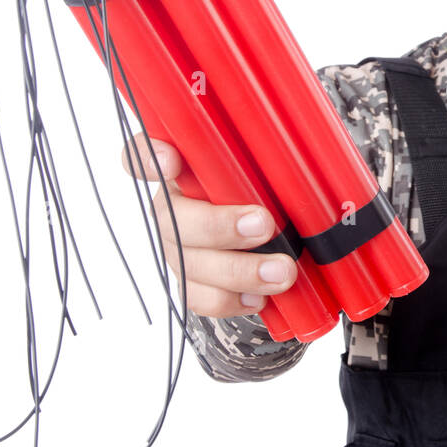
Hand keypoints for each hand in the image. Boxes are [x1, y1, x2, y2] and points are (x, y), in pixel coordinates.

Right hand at [121, 137, 298, 317]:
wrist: (278, 237)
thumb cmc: (269, 192)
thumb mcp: (270, 169)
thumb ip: (271, 158)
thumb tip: (302, 145)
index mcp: (185, 169)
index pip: (144, 154)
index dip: (148, 157)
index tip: (171, 160)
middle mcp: (173, 208)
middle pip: (171, 218)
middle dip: (218, 225)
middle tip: (263, 225)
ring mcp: (178, 249)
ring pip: (189, 264)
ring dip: (238, 271)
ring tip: (282, 272)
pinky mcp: (191, 283)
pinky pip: (199, 298)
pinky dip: (232, 300)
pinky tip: (260, 296)